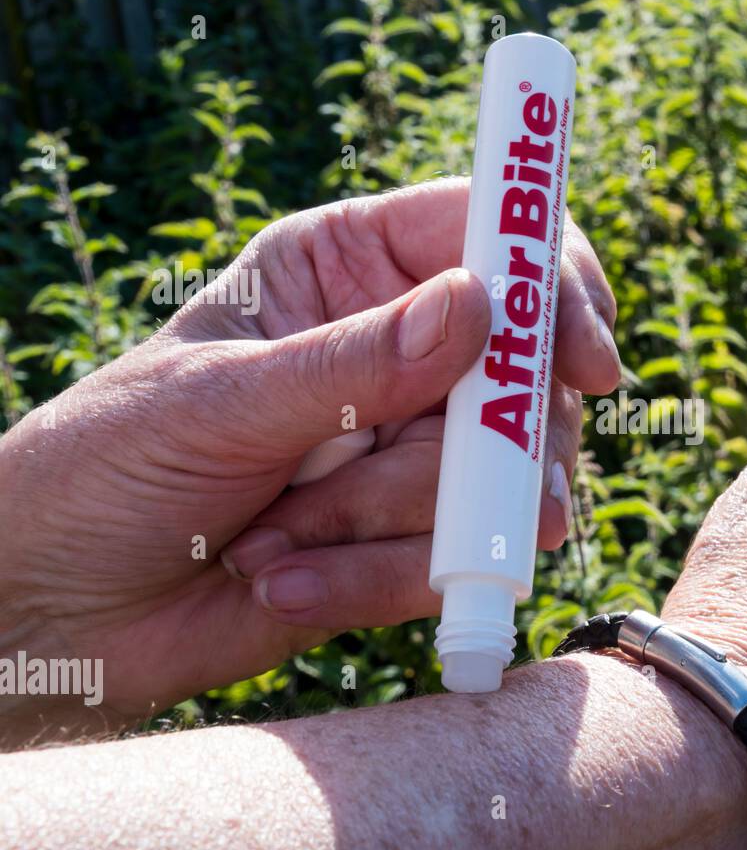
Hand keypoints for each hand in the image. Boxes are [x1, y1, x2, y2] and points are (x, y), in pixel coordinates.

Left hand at [0, 178, 619, 739]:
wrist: (61, 614)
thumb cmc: (106, 471)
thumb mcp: (220, 401)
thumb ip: (353, 362)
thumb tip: (481, 307)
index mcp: (343, 272)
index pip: (485, 236)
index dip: (553, 284)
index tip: (583, 361)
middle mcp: (393, 352)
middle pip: (521, 372)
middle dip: (475, 449)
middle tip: (443, 494)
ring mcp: (407, 448)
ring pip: (492, 478)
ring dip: (386, 523)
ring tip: (276, 537)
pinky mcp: (411, 538)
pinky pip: (452, 559)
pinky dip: (372, 579)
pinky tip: (280, 579)